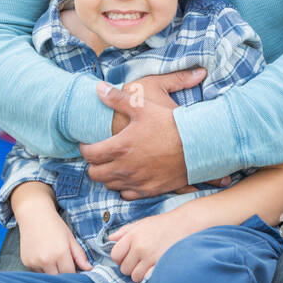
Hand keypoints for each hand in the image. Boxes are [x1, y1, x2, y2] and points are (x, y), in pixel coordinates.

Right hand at [19, 214, 92, 274]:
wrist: (34, 215)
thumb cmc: (54, 225)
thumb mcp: (70, 238)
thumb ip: (80, 255)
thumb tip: (89, 268)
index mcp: (60, 253)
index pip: (70, 274)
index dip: (74, 273)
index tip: (75, 269)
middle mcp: (46, 260)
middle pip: (59, 278)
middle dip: (63, 274)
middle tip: (65, 265)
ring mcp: (35, 262)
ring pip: (48, 276)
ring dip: (52, 272)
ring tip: (53, 258)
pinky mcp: (26, 262)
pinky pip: (37, 272)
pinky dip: (42, 269)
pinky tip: (43, 256)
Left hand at [81, 71, 200, 198]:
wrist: (197, 145)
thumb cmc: (169, 123)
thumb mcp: (142, 106)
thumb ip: (117, 98)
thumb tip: (98, 88)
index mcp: (119, 147)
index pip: (89, 154)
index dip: (85, 148)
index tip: (88, 143)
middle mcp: (125, 168)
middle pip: (95, 174)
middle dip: (94, 164)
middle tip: (99, 155)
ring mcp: (137, 181)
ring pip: (110, 185)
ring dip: (107, 176)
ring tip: (113, 164)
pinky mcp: (150, 190)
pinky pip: (127, 195)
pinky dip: (124, 187)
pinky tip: (129, 176)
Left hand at [107, 209, 200, 282]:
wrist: (184, 223)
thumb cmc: (162, 223)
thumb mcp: (141, 223)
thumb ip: (124, 231)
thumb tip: (110, 239)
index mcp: (132, 236)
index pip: (115, 255)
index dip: (119, 258)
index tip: (126, 256)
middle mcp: (139, 247)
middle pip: (124, 268)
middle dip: (129, 266)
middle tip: (138, 261)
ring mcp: (150, 257)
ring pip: (134, 276)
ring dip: (138, 273)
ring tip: (145, 265)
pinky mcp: (160, 264)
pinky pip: (146, 278)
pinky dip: (148, 276)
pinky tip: (152, 269)